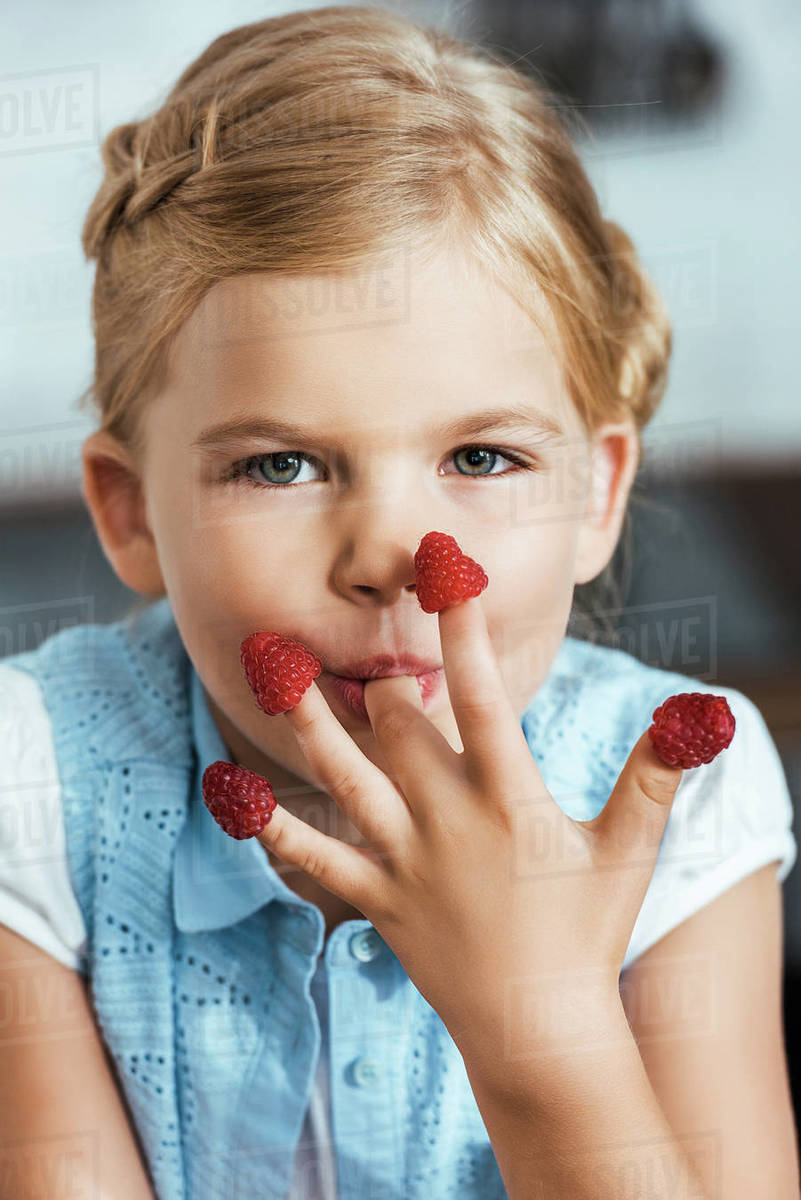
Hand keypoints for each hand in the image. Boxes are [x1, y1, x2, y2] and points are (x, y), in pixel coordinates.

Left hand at [249, 594, 685, 1051]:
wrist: (538, 1030)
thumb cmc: (589, 933)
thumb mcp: (629, 847)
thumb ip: (655, 775)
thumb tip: (703, 714)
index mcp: (507, 796)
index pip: (482, 694)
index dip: (463, 627)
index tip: (446, 566)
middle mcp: (446, 817)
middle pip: (400, 721)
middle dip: (389, 670)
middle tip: (383, 642)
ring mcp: (403, 858)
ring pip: (341, 774)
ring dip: (305, 715)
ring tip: (270, 661)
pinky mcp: (376, 897)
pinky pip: (313, 858)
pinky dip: (270, 828)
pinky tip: (230, 792)